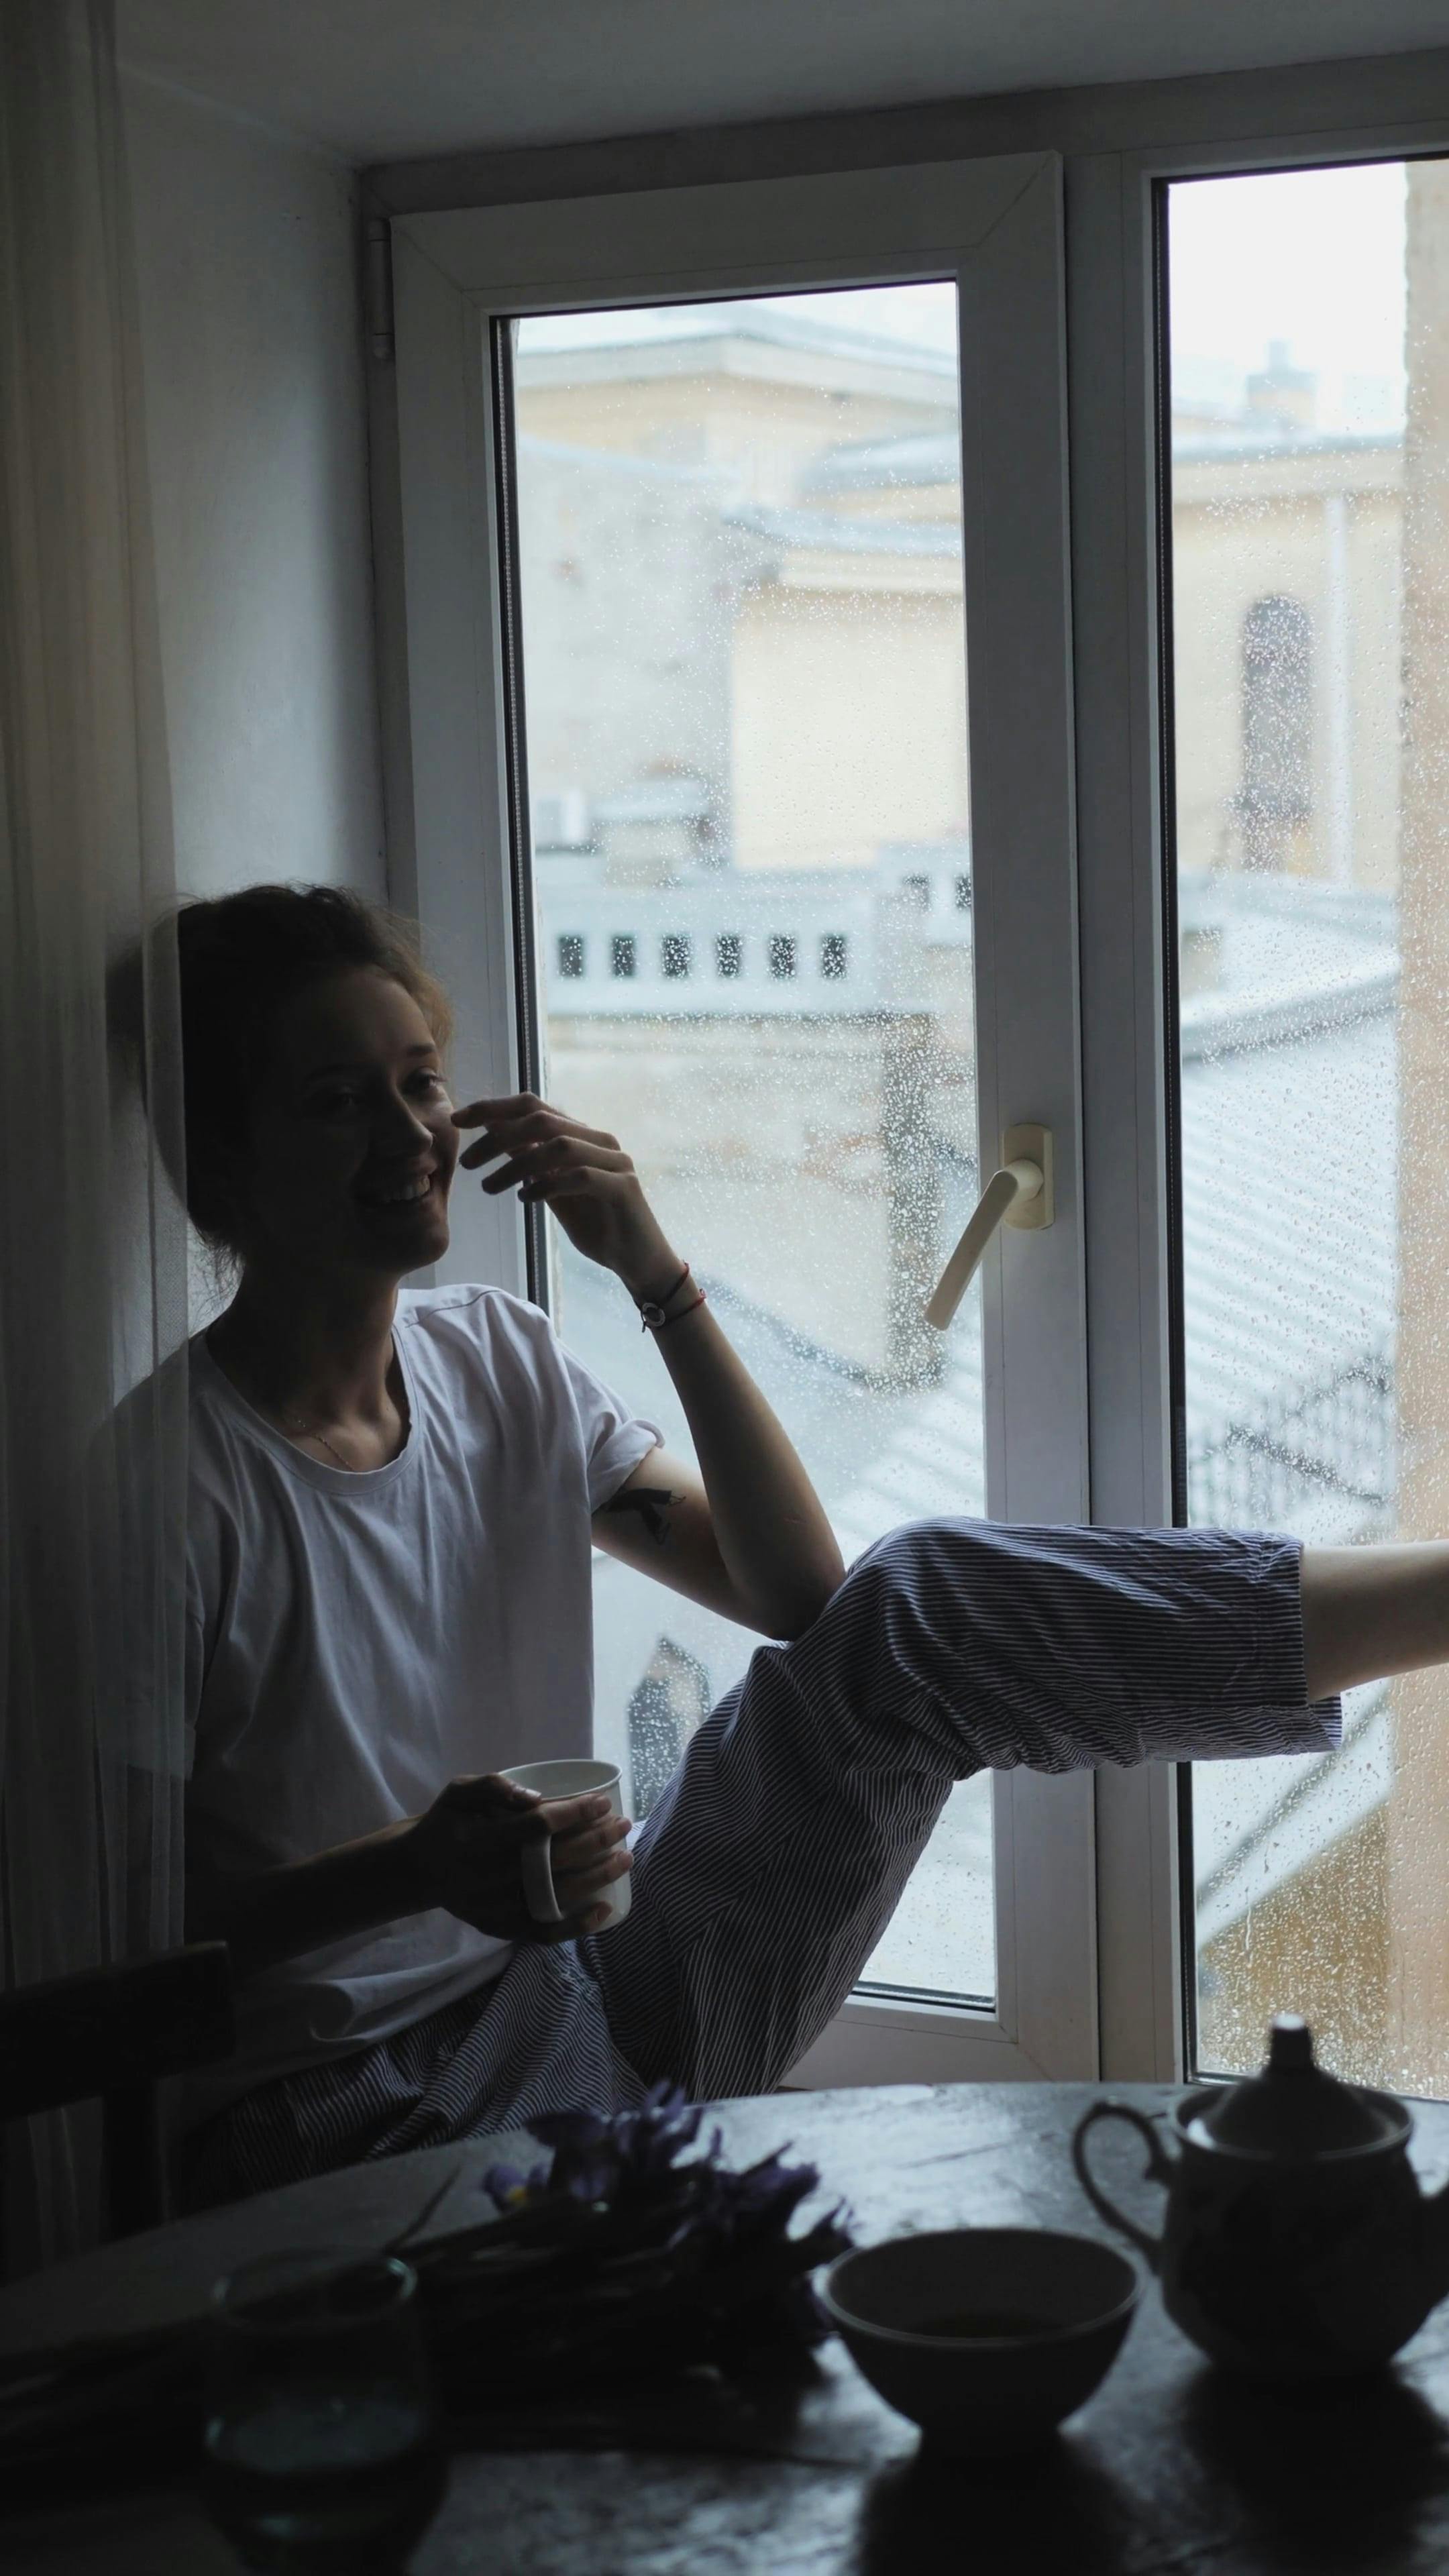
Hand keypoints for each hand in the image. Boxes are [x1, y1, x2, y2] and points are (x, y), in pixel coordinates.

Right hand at [406, 1773, 631, 1942]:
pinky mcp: (500, 1927)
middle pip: (554, 1861)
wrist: (419, 1869)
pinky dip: (575, 1925)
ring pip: (555, 1896)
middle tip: (623, 1825)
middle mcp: (487, 1877)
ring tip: (625, 1857)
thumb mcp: (458, 1792)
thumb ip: (493, 1786)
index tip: (602, 1803)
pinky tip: (603, 1911)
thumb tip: (538, 1798)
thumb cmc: (447, 1823)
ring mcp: (495, 1907)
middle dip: (596, 1842)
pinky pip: (542, 1932)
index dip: (574, 1814)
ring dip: (597, 1878)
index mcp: (477, 1840)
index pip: (536, 1827)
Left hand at [451, 1092, 675, 1290]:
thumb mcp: (553, 1189)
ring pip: (559, 1145)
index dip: (493, 1108)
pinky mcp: (623, 1187)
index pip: (534, 1105)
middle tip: (469, 1163)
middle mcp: (600, 1140)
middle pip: (542, 1119)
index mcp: (582, 1135)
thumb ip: (530, 1161)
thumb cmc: (596, 1224)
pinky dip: (547, 1184)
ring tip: (489, 1187)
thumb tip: (495, 1134)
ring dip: (516, 1165)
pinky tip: (525, 1199)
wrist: (637, 1261)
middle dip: (497, 1137)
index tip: (459, 1121)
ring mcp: (615, 1161)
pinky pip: (580, 1176)